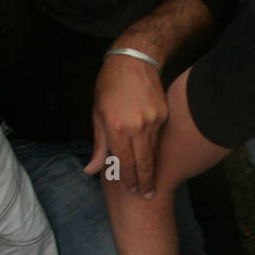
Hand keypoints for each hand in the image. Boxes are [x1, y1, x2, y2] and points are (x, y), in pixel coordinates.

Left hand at [83, 52, 168, 196]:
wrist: (134, 60)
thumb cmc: (109, 86)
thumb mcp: (97, 114)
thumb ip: (99, 145)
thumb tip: (92, 170)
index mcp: (116, 128)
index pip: (124, 163)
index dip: (128, 179)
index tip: (132, 190)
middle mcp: (136, 127)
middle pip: (143, 163)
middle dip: (145, 182)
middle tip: (147, 195)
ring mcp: (153, 121)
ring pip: (152, 151)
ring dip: (151, 166)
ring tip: (150, 180)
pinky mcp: (163, 115)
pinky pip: (158, 137)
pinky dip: (154, 147)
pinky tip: (152, 154)